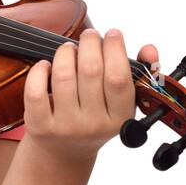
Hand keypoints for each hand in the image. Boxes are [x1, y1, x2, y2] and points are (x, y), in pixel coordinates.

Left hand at [22, 28, 158, 163]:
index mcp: (119, 118)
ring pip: (63, 76)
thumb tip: (150, 49)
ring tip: (70, 48)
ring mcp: (66, 126)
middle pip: (91, 71)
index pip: (119, 79)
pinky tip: (46, 65)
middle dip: (90, 43)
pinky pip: (36, 91)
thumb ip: (140, 73)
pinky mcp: (40, 126)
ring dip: (66, 52)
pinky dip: (39, 71)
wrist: (66, 151)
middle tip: (89, 35)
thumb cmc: (97, 117)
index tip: (112, 33)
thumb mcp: (122, 102)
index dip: (116, 50)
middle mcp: (93, 124)